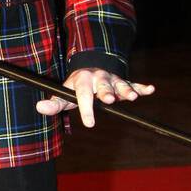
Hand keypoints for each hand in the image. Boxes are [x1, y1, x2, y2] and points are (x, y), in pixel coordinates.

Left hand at [37, 68, 155, 127]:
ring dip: (126, 90)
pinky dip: (142, 87)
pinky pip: (134, 84)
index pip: (83, 96)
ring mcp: (112, 80)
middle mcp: (99, 79)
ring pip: (120, 84)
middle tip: (109, 100)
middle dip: (107, 93)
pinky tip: (150, 90)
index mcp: (83, 82)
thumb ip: (54, 103)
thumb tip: (39, 107)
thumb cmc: (76, 87)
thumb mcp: (64, 93)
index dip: (86, 109)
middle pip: (103, 87)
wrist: (91, 67)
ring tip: (132, 97)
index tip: (90, 123)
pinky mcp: (124, 82)